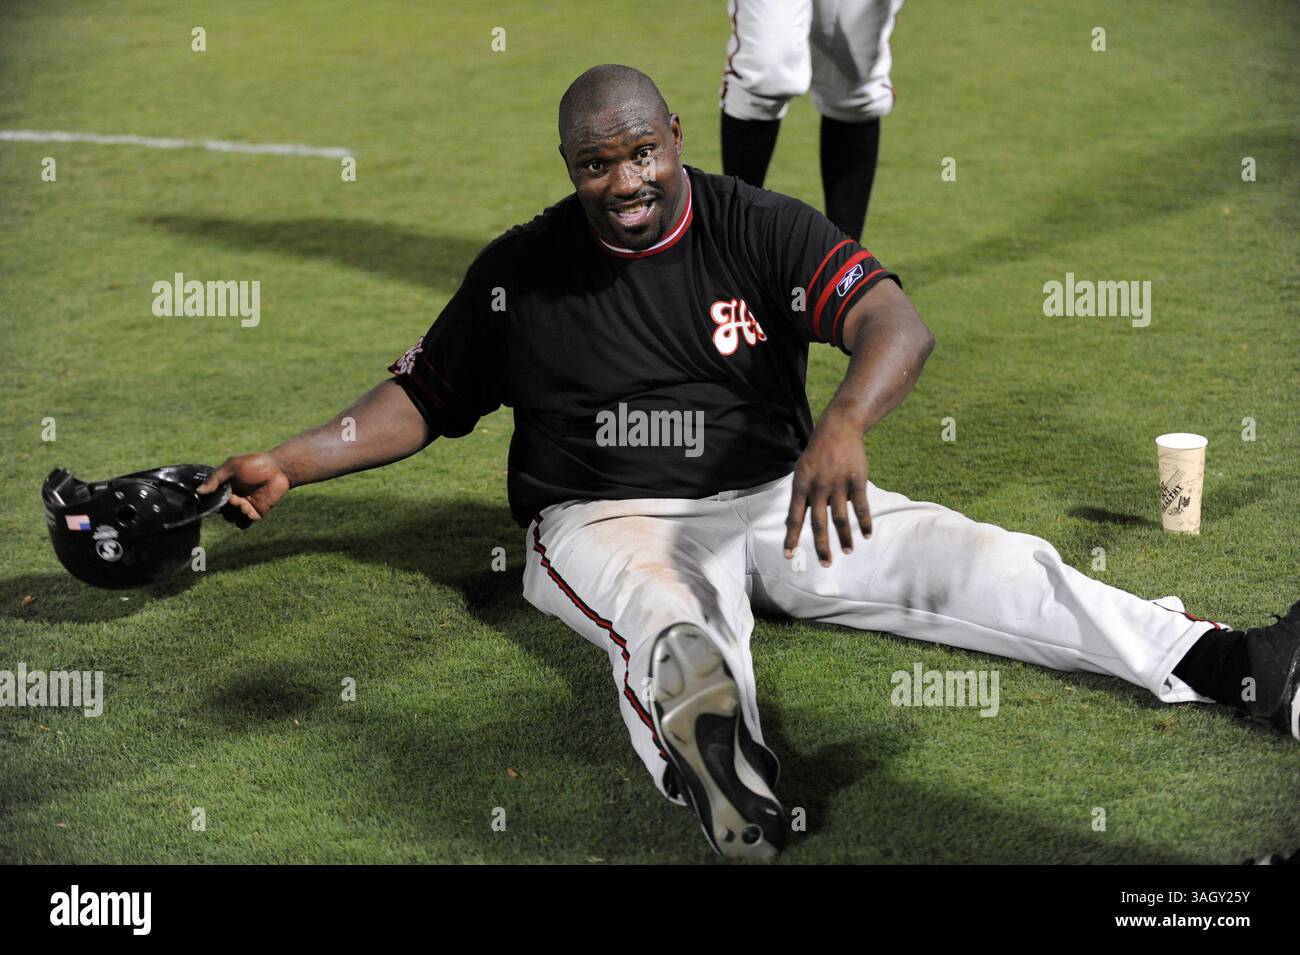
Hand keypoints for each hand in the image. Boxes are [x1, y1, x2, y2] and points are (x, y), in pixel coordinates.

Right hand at [196, 451, 292, 528]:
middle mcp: (232, 498)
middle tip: (232, 498)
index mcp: (224, 487)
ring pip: (230, 518)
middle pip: (219, 511)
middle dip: (223, 507)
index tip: (212, 498)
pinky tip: (248, 509)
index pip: (211, 499)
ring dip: (233, 513)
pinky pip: (243, 524)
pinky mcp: (255, 513)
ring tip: (242, 503)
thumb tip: (199, 491)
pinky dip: (243, 520)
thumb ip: (216, 478)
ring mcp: (243, 506)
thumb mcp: (232, 466)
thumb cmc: (255, 463)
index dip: (210, 501)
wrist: (278, 469)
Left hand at [783, 410, 871, 566]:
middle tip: (825, 564)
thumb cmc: (816, 455)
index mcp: (801, 486)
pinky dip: (865, 522)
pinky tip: (867, 535)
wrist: (838, 429)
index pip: (794, 517)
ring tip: (847, 551)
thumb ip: (798, 498)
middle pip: (819, 523)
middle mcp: (818, 487)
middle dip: (821, 546)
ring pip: (841, 518)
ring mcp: (838, 484)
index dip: (791, 537)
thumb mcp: (801, 473)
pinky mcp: (857, 480)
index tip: (789, 555)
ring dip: (845, 538)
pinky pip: (861, 507)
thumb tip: (788, 523)